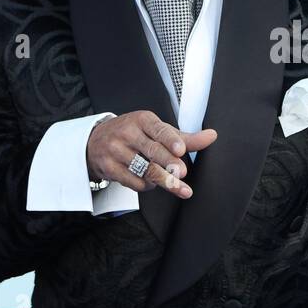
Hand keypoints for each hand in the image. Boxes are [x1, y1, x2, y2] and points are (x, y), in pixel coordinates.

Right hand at [86, 111, 216, 198]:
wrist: (96, 142)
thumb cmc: (134, 134)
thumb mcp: (157, 131)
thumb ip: (184, 138)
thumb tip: (212, 136)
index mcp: (142, 120)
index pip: (158, 130)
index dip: (169, 140)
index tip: (180, 150)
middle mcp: (127, 133)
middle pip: (152, 151)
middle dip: (168, 164)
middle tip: (182, 173)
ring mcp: (116, 151)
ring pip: (144, 170)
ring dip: (163, 180)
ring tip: (179, 187)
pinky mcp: (109, 168)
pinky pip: (134, 182)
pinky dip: (147, 185)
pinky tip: (152, 182)